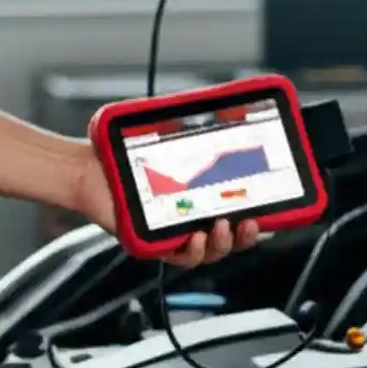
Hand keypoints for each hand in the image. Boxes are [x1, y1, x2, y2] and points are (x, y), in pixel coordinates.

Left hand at [69, 141, 259, 267]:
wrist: (91, 169)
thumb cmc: (129, 156)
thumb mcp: (172, 142)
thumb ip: (199, 136)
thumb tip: (227, 109)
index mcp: (201, 201)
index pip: (238, 214)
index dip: (259, 219)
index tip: (275, 213)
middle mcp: (191, 221)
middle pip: (230, 240)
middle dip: (246, 236)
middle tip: (251, 223)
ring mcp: (172, 236)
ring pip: (209, 253)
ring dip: (222, 244)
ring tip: (223, 227)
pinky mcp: (152, 245)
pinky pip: (178, 258)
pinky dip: (191, 251)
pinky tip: (193, 237)